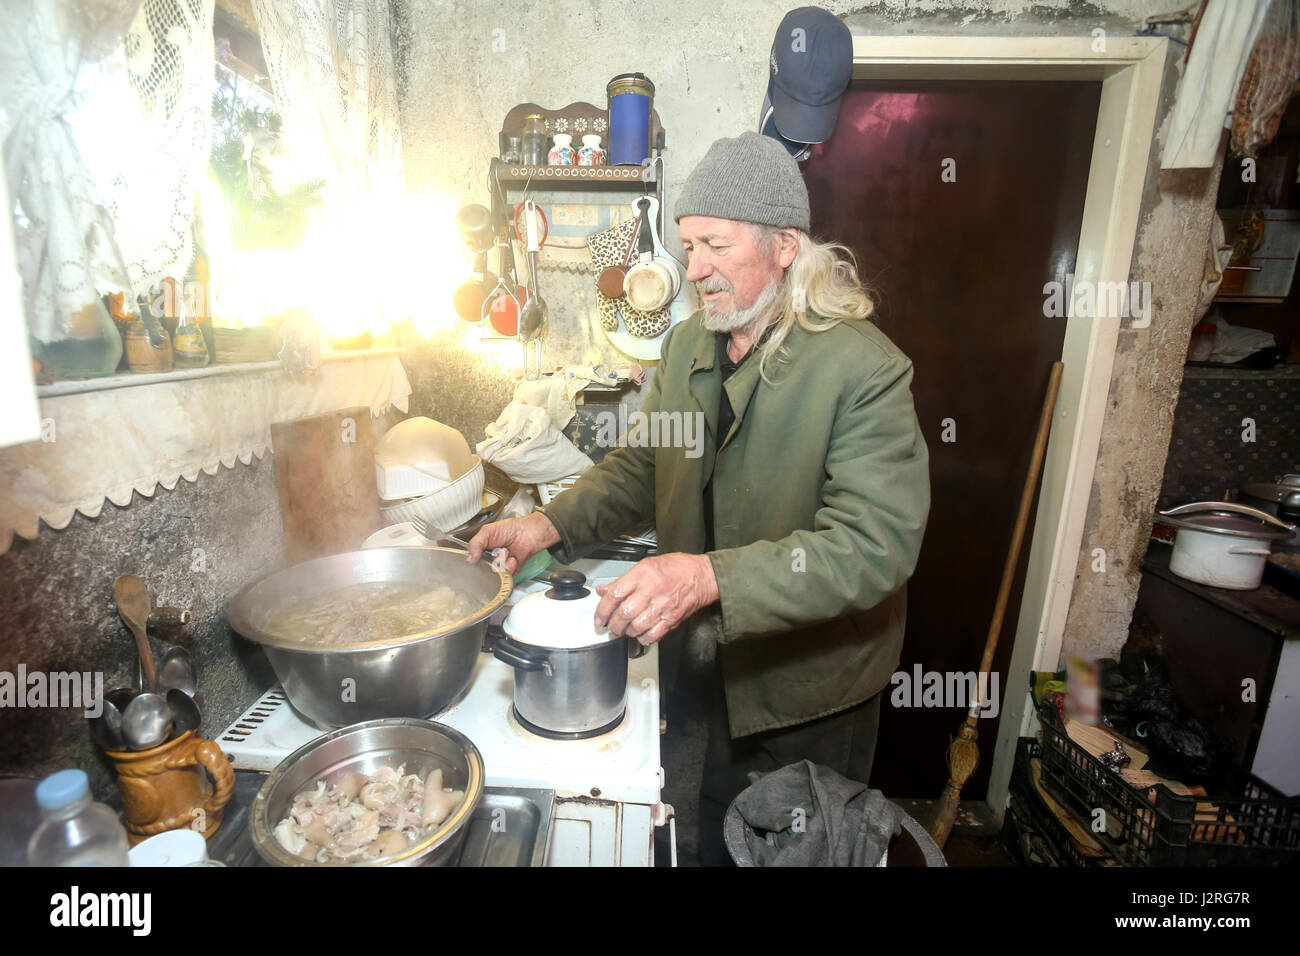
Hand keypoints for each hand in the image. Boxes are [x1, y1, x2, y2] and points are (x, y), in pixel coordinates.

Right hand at [466, 512, 559, 574]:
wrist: (529, 533)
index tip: (477, 558)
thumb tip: (469, 559)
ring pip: (494, 573)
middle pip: (483, 569)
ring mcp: (501, 565)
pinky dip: (510, 566)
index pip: (473, 559)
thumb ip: (475, 543)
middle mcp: (491, 558)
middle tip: (495, 552)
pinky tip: (513, 558)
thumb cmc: (511, 529)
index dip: (474, 561)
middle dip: (489, 561)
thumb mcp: (487, 531)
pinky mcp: (510, 570)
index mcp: (483, 548)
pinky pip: (506, 575)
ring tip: (506, 552)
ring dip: (501, 562)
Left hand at [594, 553, 719, 645]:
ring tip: (625, 630)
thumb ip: (624, 580)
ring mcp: (663, 605)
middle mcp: (652, 589)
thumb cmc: (678, 568)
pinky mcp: (672, 618)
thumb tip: (604, 590)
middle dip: (613, 625)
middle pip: (624, 613)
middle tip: (611, 627)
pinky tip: (641, 634)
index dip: (603, 609)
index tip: (599, 617)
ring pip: (636, 626)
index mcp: (644, 573)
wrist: (703, 576)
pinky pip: (653, 635)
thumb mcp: (647, 565)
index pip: (615, 593)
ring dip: (627, 632)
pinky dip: (643, 638)